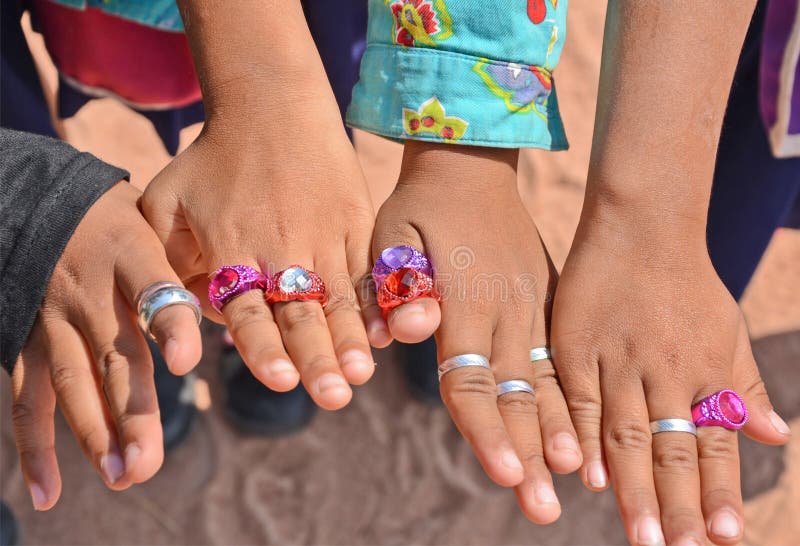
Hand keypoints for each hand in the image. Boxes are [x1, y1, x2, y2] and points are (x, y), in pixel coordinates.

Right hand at [12, 182, 201, 509]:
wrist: (49, 210)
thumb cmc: (127, 225)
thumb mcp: (164, 227)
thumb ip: (200, 271)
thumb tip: (251, 317)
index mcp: (132, 255)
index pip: (154, 289)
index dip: (170, 324)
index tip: (187, 360)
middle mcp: (91, 290)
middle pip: (113, 352)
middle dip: (130, 409)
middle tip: (148, 461)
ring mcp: (55, 319)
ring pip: (71, 380)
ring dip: (95, 433)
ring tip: (122, 476)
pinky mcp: (28, 342)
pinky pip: (28, 398)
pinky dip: (37, 447)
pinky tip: (49, 490)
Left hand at [141, 115, 377, 409]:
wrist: (271, 104)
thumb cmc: (213, 158)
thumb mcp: (166, 199)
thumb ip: (165, 259)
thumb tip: (176, 315)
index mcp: (233, 246)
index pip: (248, 309)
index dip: (264, 347)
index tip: (282, 382)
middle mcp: (279, 247)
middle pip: (298, 312)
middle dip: (316, 358)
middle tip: (333, 397)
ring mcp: (322, 234)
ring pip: (336, 297)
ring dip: (349, 339)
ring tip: (361, 375)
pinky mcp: (353, 221)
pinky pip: (366, 268)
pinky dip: (376, 302)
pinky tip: (386, 333)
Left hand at [370, 141, 581, 522]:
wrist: (470, 167)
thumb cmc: (419, 207)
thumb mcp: (392, 234)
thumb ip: (396, 284)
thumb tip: (406, 332)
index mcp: (467, 299)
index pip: (471, 377)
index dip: (486, 428)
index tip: (506, 474)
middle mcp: (507, 310)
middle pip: (515, 392)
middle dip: (528, 450)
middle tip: (541, 508)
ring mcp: (533, 307)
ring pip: (547, 379)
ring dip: (560, 431)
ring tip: (577, 480)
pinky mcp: (547, 302)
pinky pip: (560, 356)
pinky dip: (573, 396)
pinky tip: (586, 427)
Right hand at [551, 208, 791, 544]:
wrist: (641, 226)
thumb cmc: (687, 283)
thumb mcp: (726, 330)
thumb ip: (746, 386)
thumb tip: (777, 438)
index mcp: (706, 372)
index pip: (716, 445)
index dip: (720, 492)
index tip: (725, 538)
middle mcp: (669, 373)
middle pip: (674, 450)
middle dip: (680, 505)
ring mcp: (621, 360)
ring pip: (629, 434)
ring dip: (635, 488)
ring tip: (642, 536)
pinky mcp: (578, 348)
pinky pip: (584, 401)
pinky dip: (587, 439)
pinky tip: (588, 476)